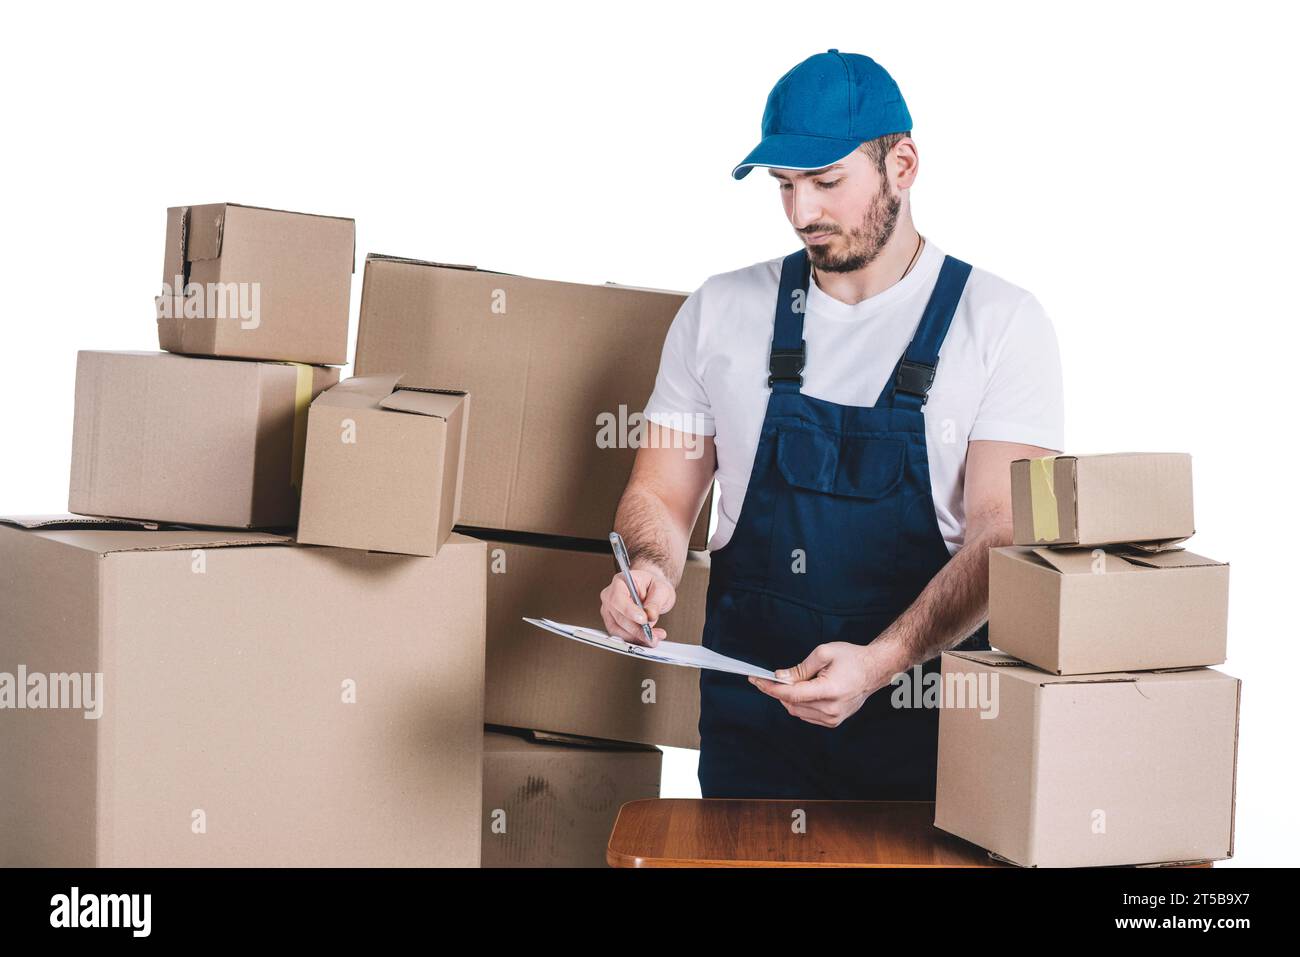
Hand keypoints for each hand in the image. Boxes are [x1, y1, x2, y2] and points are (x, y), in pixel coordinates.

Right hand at [600, 567, 676, 646]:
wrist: (651, 589)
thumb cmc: (653, 585)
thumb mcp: (661, 589)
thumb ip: (655, 602)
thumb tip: (650, 616)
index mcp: (620, 582)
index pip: (618, 598)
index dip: (629, 611)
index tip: (644, 620)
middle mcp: (610, 596)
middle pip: (619, 617)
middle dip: (638, 630)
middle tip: (654, 635)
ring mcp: (609, 610)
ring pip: (618, 630)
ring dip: (637, 638)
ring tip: (654, 638)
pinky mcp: (612, 622)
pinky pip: (620, 635)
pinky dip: (634, 640)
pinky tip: (646, 639)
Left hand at [748, 641, 897, 727]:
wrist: (875, 670)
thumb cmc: (852, 658)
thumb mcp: (824, 653)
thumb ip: (800, 668)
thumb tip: (780, 677)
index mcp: (829, 691)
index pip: (791, 694)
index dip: (771, 688)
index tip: (756, 680)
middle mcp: (831, 709)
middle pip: (791, 704)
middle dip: (777, 691)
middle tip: (770, 677)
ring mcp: (833, 718)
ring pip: (797, 712)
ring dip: (788, 698)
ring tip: (791, 681)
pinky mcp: (833, 721)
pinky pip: (806, 715)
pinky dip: (799, 704)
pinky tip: (802, 691)